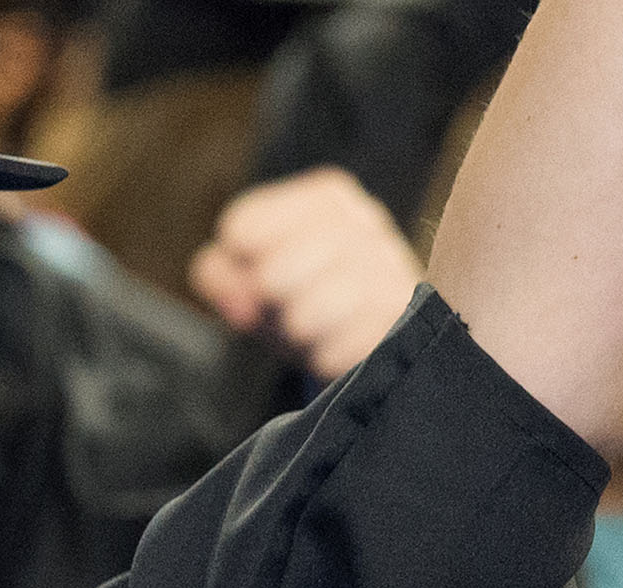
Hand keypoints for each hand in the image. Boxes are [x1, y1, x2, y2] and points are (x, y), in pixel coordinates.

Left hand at [187, 166, 425, 381]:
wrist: (376, 332)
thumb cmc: (303, 294)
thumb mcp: (251, 276)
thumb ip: (219, 274)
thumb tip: (239, 297)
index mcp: (325, 196)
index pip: (242, 230)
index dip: (237, 269)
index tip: (257, 274)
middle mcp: (365, 220)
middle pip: (272, 275)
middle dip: (268, 305)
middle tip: (288, 307)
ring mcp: (391, 269)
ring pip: (306, 315)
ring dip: (297, 332)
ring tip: (313, 326)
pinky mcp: (403, 321)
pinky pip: (337, 350)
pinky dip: (325, 356)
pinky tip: (340, 342)